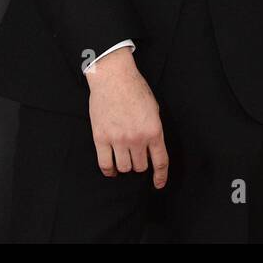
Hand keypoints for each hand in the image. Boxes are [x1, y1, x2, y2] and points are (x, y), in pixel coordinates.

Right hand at [84, 48, 168, 187]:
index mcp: (154, 130)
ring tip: (124, 159)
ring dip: (125, 166)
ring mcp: (118, 139)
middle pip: (140, 167)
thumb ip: (154, 130)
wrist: (113, 78)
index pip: (160, 162)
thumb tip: (152, 150)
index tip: (158, 184)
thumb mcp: (154, 109)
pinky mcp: (101, 138)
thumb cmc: (135, 90)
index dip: (160, 176)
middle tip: (137, 158)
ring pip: (124, 168)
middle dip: (140, 165)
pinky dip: (109, 171)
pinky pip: (105, 164)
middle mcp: (137, 138)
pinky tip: (111, 170)